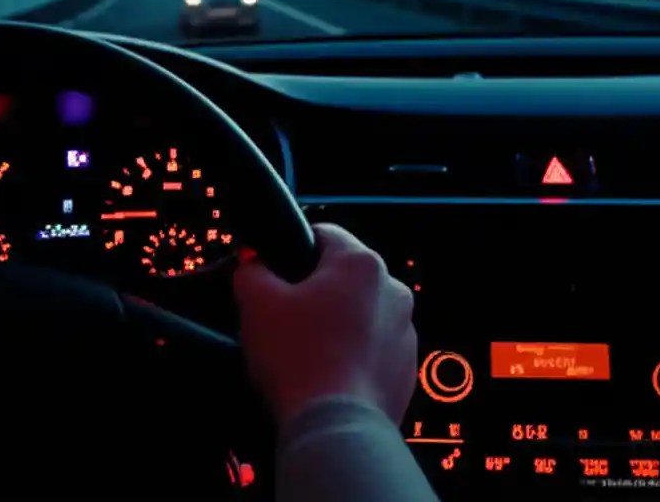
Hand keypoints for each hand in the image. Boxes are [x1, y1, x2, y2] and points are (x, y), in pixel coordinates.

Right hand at [233, 223, 416, 425]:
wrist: (334, 425)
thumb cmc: (297, 356)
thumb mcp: (255, 301)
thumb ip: (251, 270)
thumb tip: (254, 265)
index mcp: (361, 263)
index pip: (323, 234)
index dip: (291, 249)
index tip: (272, 272)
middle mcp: (394, 290)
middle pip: (343, 276)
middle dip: (314, 291)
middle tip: (283, 317)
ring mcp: (406, 332)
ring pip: (360, 313)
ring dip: (335, 323)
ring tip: (305, 351)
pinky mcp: (408, 368)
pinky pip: (372, 348)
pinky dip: (351, 354)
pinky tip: (325, 373)